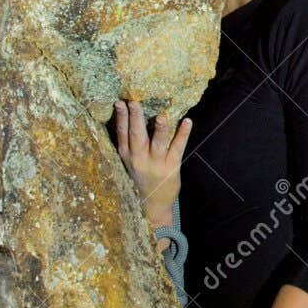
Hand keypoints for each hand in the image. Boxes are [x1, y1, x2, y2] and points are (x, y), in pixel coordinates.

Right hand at [112, 98, 190, 223]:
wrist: (151, 205)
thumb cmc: (141, 179)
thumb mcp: (129, 163)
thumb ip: (130, 145)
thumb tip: (133, 118)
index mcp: (127, 156)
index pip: (122, 134)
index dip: (121, 118)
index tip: (120, 102)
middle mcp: (139, 159)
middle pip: (136, 135)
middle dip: (135, 118)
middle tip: (133, 102)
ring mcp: (156, 164)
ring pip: (157, 143)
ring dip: (159, 129)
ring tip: (161, 116)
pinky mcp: (171, 168)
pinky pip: (177, 148)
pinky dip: (183, 134)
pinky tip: (187, 121)